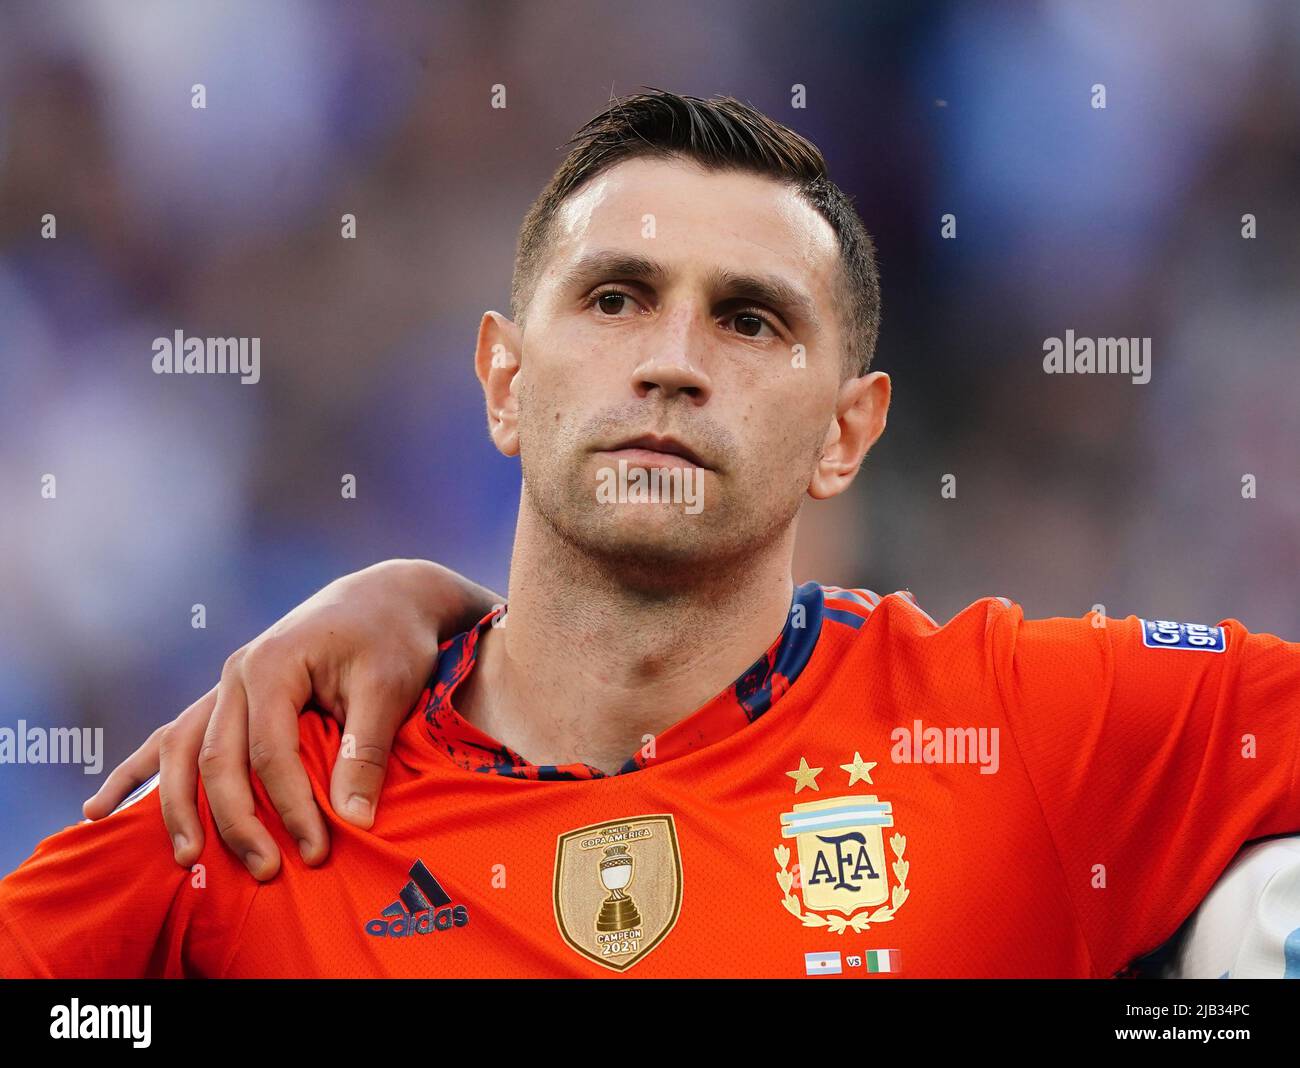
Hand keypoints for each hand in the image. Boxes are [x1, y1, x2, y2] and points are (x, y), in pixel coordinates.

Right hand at [82, 559, 500, 879]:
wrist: (383, 597)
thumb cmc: (390, 637)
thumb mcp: (389, 686)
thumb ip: (366, 751)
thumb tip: (353, 820)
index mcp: (271, 664)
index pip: (269, 753)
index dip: (291, 807)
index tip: (317, 850)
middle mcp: (235, 674)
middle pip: (217, 760)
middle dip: (236, 822)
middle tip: (266, 872)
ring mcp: (224, 686)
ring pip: (182, 754)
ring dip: (179, 809)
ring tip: (186, 861)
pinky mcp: (226, 698)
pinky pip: (173, 738)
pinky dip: (139, 774)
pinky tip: (100, 811)